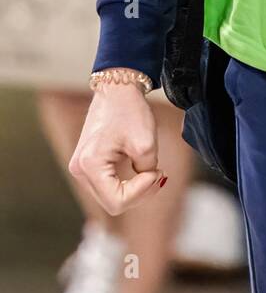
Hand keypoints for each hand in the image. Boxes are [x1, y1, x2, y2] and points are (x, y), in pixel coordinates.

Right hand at [69, 83, 165, 215]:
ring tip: (152, 170)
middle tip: (159, 172)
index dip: (142, 191)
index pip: (117, 202)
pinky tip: (141, 171)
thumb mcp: (146, 143)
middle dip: (140, 192)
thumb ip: (148, 171)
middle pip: (113, 203)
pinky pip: (109, 186)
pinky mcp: (88, 165)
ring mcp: (81, 169)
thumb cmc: (129, 110)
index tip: (156, 170)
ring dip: (135, 189)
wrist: (117, 90)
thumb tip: (148, 183)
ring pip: (112, 197)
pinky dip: (128, 183)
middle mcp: (79, 170)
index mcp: (90, 165)